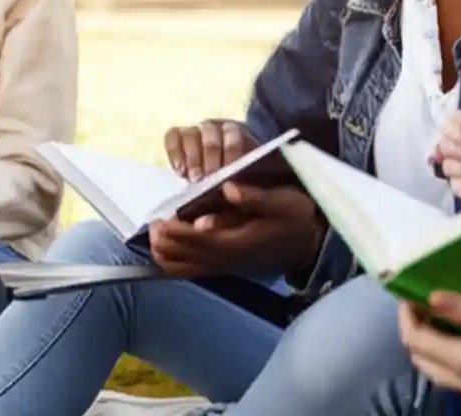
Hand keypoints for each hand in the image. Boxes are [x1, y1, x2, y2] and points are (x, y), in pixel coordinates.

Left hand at [148, 183, 324, 276]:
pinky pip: (194, 271)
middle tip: (153, 226)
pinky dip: (176, 265)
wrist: (307, 241)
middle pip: (188, 256)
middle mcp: (228, 257)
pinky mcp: (225, 265)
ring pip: (188, 267)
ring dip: (167, 256)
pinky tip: (164, 255)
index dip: (179, 232)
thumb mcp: (282, 201)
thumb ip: (254, 196)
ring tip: (154, 238)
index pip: (200, 239)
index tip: (162, 220)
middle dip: (167, 242)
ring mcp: (226, 264)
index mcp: (238, 240)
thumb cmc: (294, 216)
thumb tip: (227, 188)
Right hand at [164, 120, 258, 181]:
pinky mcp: (177, 135)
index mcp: (237, 133)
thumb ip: (249, 189)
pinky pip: (172, 137)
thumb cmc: (241, 178)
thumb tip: (231, 191)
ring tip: (193, 180)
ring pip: (190, 135)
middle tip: (208, 179)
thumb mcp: (253, 183)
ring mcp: (194, 130)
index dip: (230, 154)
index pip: (234, 137)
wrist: (221, 170)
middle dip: (209, 159)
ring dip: (192, 158)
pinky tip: (179, 172)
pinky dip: (174, 153)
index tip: (227, 174)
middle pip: (210, 137)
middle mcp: (215, 128)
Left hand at [399, 292, 460, 413]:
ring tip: (436, 317)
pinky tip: (460, 338)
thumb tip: (432, 296)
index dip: (406, 316)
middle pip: (420, 359)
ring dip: (427, 345)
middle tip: (419, 303)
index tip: (409, 292)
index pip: (415, 341)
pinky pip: (454, 377)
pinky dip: (444, 356)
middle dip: (412, 330)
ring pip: (435, 371)